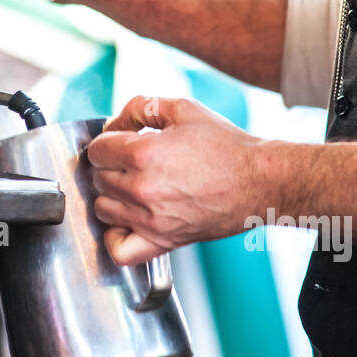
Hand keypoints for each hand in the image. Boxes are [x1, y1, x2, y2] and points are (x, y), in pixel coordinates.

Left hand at [86, 95, 268, 264]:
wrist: (258, 181)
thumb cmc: (224, 145)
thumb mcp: (182, 108)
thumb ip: (140, 107)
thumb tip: (112, 124)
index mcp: (143, 154)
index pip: (97, 151)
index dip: (106, 142)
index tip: (119, 142)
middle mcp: (142, 189)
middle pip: (98, 178)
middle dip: (110, 166)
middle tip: (130, 161)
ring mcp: (151, 219)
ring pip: (102, 209)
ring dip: (111, 195)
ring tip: (131, 186)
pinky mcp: (163, 242)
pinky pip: (120, 250)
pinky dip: (116, 236)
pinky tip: (127, 221)